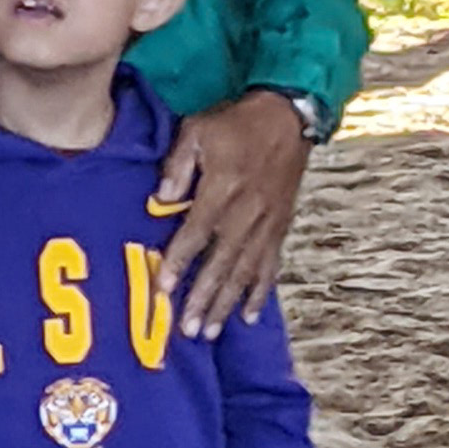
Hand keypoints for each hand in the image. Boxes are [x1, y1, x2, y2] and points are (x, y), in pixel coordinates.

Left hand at [152, 89, 307, 335]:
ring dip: (227, 303)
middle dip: (203, 298)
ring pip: (245, 271)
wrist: (288, 116)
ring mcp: (267, 222)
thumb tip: (160, 199)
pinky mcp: (281, 226)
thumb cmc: (236, 122)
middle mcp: (247, 211)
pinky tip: (248, 316)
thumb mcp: (197, 130)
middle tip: (187, 329)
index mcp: (223, 188)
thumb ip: (177, 165)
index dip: (179, 262)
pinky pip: (270, 265)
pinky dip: (260, 292)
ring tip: (209, 331)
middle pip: (221, 263)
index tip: (162, 289)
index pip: (196, 233)